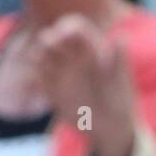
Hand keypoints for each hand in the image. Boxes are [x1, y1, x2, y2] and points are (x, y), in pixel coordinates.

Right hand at [35, 14, 136, 155]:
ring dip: (38, 56)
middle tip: (46, 43)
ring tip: (37, 59)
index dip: (68, 27)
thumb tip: (121, 38)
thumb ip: (118, 61)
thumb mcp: (120, 82)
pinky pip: (40, 79)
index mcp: (93, 50)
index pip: (77, 30)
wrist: (109, 128)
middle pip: (57, 41)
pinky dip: (34, 76)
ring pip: (45, 58)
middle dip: (50, 39)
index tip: (62, 31)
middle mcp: (75, 59)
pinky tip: (34, 78)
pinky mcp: (53, 92)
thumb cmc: (120, 102)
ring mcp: (62, 75)